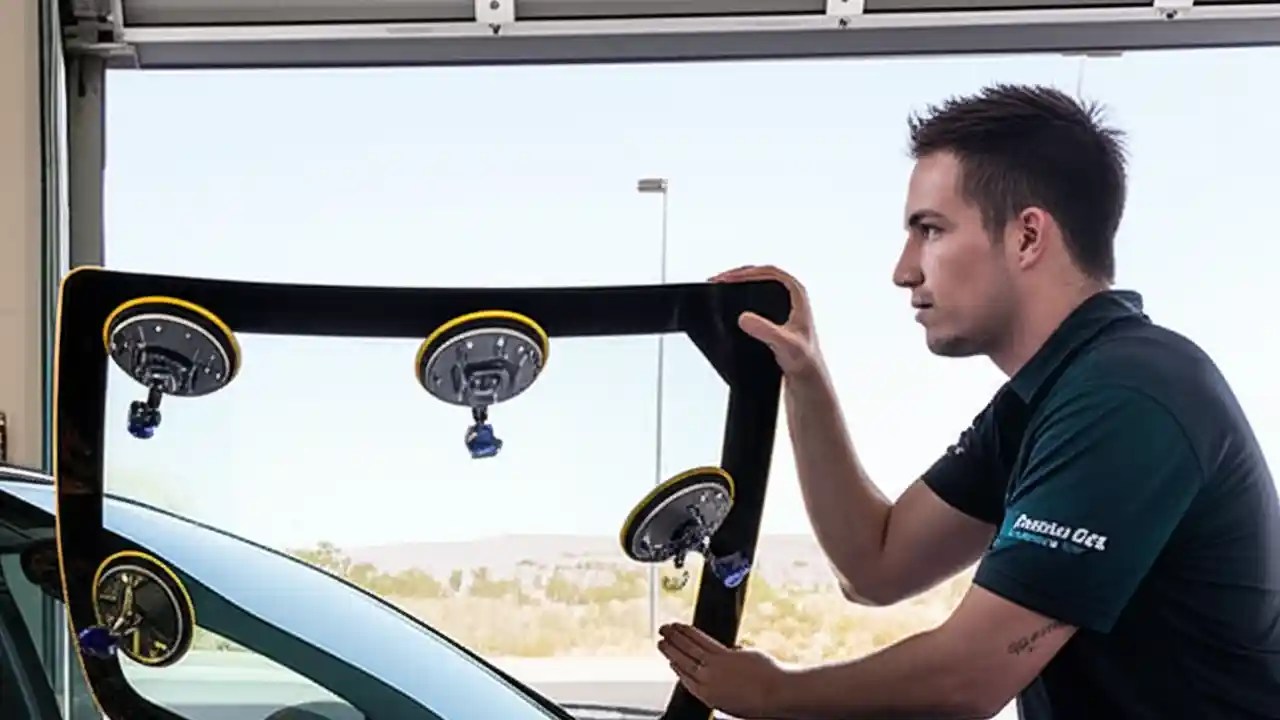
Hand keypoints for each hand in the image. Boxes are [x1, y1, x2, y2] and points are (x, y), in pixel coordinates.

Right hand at [657, 622, 789, 718]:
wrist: (776, 695)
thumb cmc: (761, 702)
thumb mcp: (734, 701)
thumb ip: (724, 684)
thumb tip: (729, 662)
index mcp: (708, 697)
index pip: (685, 678)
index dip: (676, 666)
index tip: (670, 659)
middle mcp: (707, 681)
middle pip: (683, 661)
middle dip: (670, 648)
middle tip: (661, 637)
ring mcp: (714, 667)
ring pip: (689, 649)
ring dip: (676, 636)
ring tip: (667, 628)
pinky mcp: (723, 656)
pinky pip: (700, 642)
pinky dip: (689, 633)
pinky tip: (683, 627)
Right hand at [710, 265, 820, 377]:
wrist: (805, 373)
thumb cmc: (802, 359)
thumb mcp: (784, 344)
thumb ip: (765, 331)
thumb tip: (743, 318)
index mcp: (797, 294)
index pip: (771, 273)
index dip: (748, 272)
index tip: (728, 279)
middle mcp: (790, 294)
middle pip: (761, 274)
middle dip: (737, 275)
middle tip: (718, 280)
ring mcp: (782, 303)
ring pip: (757, 283)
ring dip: (737, 283)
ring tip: (718, 286)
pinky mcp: (773, 313)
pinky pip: (754, 295)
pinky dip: (739, 295)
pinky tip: (727, 302)